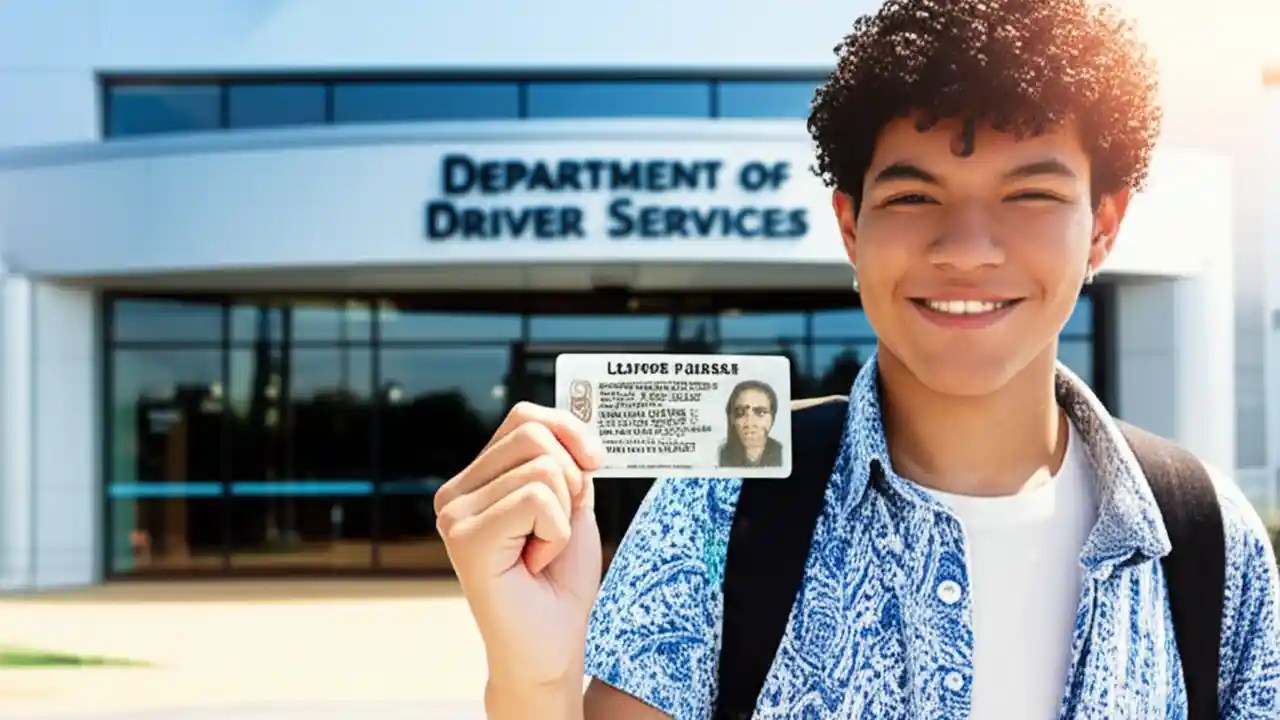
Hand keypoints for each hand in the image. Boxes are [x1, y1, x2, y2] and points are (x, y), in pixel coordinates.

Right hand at [435, 401, 605, 688]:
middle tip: (556, 527)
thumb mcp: (571, 503)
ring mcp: (455, 514)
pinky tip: (534, 563)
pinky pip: (538, 500)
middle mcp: (455, 492)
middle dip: (571, 478)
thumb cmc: (559, 579)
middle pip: (534, 433)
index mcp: (476, 479)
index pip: (524, 416)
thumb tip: (576, 423)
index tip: (595, 462)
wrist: (549, 644)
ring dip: (563, 515)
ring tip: (541, 550)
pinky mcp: (466, 536)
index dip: (569, 429)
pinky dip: (556, 533)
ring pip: (543, 467)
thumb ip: (565, 461)